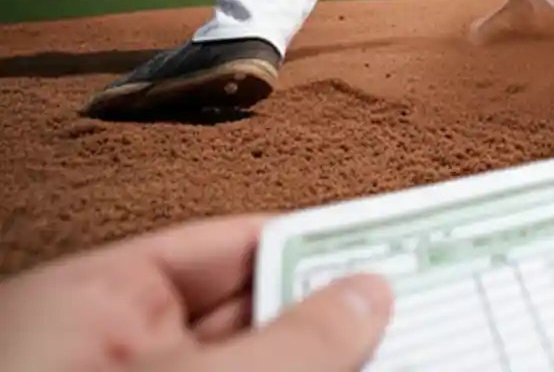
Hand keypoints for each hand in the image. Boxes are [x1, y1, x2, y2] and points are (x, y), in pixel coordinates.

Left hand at [0, 214, 393, 370]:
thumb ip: (287, 342)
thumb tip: (368, 295)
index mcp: (90, 302)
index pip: (226, 247)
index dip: (314, 246)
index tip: (389, 251)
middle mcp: (110, 349)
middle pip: (246, 316)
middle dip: (327, 319)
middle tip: (411, 317)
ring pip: (252, 366)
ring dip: (320, 361)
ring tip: (398, 353)